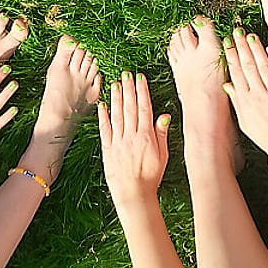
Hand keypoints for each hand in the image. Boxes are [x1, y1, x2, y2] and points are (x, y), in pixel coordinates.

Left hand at [99, 71, 169, 205]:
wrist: (133, 194)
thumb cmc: (151, 176)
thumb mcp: (163, 156)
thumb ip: (162, 134)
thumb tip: (164, 115)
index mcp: (146, 136)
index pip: (144, 108)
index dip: (142, 92)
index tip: (140, 78)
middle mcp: (131, 136)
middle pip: (130, 108)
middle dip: (128, 89)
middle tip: (126, 74)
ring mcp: (118, 141)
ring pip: (117, 115)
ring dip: (116, 98)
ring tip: (115, 83)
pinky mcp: (107, 149)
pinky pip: (105, 129)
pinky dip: (103, 116)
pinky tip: (103, 104)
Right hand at [222, 27, 267, 156]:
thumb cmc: (265, 137)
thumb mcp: (245, 123)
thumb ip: (236, 102)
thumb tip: (228, 85)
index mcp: (245, 102)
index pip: (235, 73)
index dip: (231, 55)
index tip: (227, 42)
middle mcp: (258, 95)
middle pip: (248, 66)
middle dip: (241, 47)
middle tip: (237, 31)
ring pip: (263, 66)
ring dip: (256, 49)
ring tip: (250, 36)